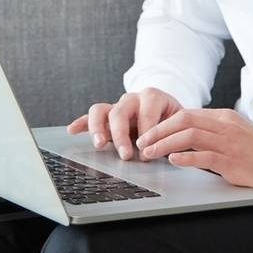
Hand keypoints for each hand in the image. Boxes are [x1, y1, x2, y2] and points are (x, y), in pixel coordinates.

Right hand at [65, 88, 183, 160]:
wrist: (170, 112)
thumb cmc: (175, 122)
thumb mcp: (180, 125)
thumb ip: (174, 136)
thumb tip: (167, 153)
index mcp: (153, 96)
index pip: (147, 111)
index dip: (147, 132)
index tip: (147, 153)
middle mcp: (132, 98)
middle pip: (121, 111)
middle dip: (122, 134)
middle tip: (125, 155)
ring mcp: (117, 106)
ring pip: (101, 110)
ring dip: (98, 127)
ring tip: (99, 144)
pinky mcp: (107, 115)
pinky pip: (91, 116)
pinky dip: (81, 123)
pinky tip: (72, 130)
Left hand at [135, 108, 252, 199]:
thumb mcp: (236, 135)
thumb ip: (213, 133)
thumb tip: (184, 136)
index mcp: (224, 118)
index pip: (187, 113)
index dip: (163, 123)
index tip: (148, 133)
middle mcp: (226, 126)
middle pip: (184, 120)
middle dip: (158, 130)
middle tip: (142, 142)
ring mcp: (230, 143)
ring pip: (189, 135)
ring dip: (164, 144)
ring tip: (149, 153)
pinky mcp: (233, 162)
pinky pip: (204, 156)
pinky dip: (185, 158)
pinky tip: (172, 161)